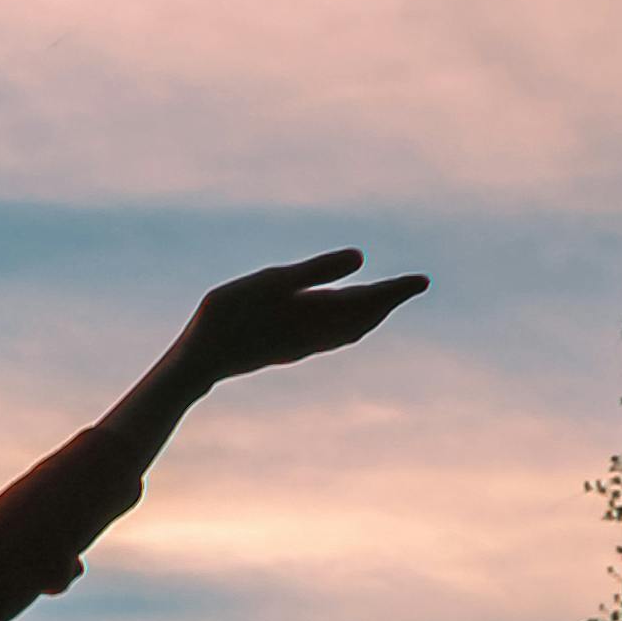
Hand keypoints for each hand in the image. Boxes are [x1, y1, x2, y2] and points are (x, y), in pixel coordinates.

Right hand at [161, 248, 426, 393]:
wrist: (198, 363)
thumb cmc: (228, 318)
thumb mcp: (270, 282)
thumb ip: (315, 270)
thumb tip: (361, 257)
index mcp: (316, 314)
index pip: (368, 300)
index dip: (395, 290)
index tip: (422, 281)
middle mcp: (316, 334)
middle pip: (364, 319)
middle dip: (389, 301)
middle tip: (412, 286)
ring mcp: (301, 346)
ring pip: (349, 331)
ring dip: (371, 315)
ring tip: (385, 301)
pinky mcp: (287, 350)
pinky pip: (333, 338)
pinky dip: (349, 325)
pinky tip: (339, 320)